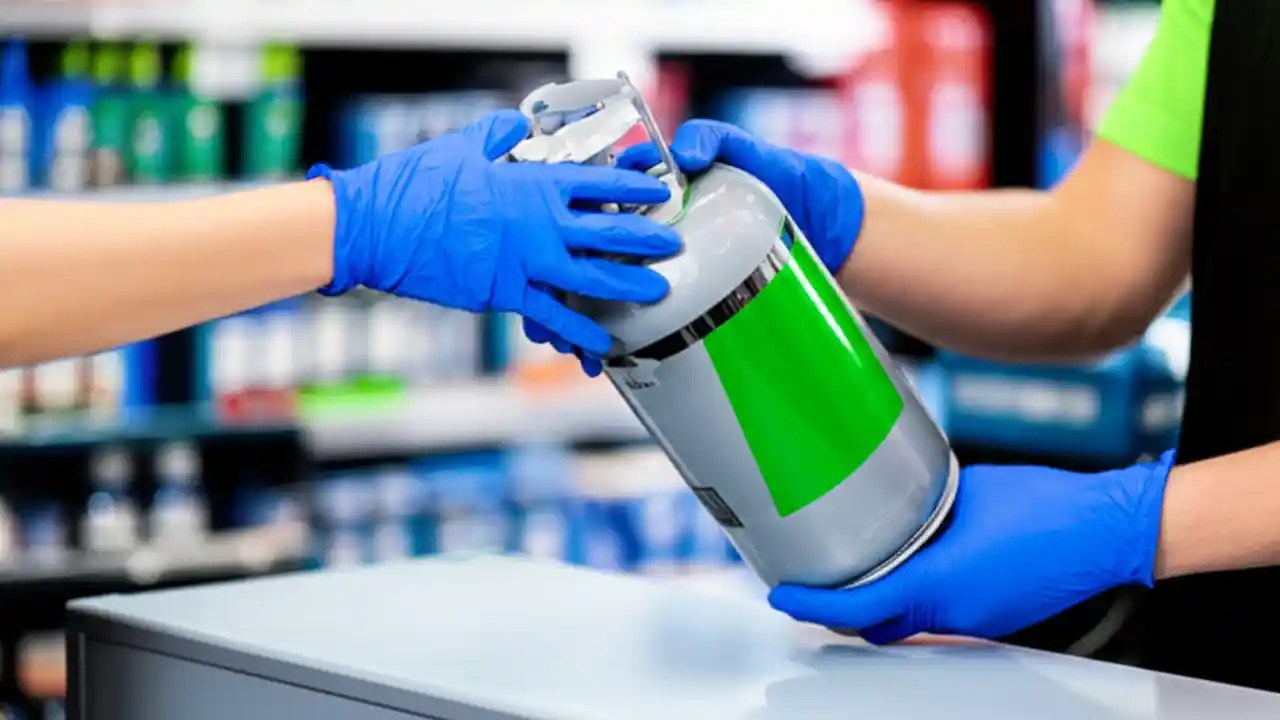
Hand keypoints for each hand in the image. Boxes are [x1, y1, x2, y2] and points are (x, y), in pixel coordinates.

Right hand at [310, 110, 680, 357]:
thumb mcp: (463, 147)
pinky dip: (579, 333)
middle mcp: (537, 223)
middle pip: (607, 232)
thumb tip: (518, 128)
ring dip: (627, 286)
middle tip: (673, 244)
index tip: (659, 190)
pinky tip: (603, 345)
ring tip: (658, 292)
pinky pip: (553, 316)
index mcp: (531, 184)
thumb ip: (499, 138)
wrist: (378, 226)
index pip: (597, 183)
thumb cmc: (416, 183)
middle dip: (646, 238)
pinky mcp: (504, 292)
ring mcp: (524, 261)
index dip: (633, 187)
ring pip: (591, 278)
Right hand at [523, 118, 865, 374]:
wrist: (826, 225)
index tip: (561, 238)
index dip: (576, 217)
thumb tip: (685, 152)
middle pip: (591, 256)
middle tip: (553, 304)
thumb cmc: (784, 179)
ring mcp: (661, 264)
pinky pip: (635, 319)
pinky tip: (598, 360)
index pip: (602, 201)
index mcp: (659, 192)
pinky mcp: (680, 295)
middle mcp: (652, 229)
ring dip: (576, 318)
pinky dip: (610, 340)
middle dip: (563, 282)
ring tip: (564, 342)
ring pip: (601, 292)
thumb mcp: (750, 153)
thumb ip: (716, 142)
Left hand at [768, 451, 1175, 643]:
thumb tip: (898, 495)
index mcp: (939, 583)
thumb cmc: (1049, 506)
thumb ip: (924, 500)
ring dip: (878, 604)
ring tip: (854, 571)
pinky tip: (911, 567)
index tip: (784, 595)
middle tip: (811, 584)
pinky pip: (940, 614)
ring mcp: (976, 619)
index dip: (812, 605)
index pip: (857, 608)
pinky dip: (915, 599)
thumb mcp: (969, 489)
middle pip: (876, 626)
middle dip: (839, 610)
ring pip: (908, 623)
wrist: (1109, 529)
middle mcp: (953, 612)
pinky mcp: (993, 615)